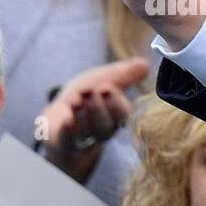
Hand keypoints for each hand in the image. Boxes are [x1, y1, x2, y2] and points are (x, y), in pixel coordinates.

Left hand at [39, 57, 150, 183]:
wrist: (61, 110)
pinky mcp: (63, 143)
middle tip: (92, 92)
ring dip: (82, 116)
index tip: (106, 87)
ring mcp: (83, 139)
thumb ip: (127, 73)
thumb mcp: (109, 79)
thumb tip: (145, 63)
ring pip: (87, 132)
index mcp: (117, 116)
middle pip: (106, 126)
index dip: (116, 103)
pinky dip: (68, 132)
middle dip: (99, 109)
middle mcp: (103, 130)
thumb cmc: (89, 95)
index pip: (122, 115)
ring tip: (76, 100)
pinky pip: (68, 141)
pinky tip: (67, 121)